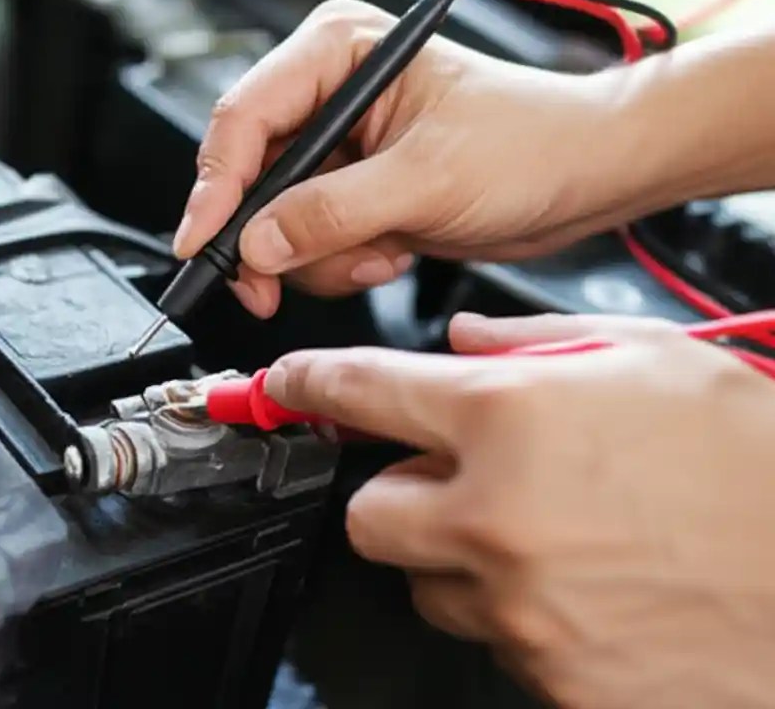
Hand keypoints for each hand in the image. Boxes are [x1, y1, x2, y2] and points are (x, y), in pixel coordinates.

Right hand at [173, 0, 654, 318]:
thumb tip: (257, 243)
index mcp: (338, 53)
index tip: (201, 244)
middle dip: (267, 237)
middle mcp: (328, 95)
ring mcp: (337, 148)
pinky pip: (307, 241)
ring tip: (378, 251)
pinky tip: (389, 252)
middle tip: (267, 285)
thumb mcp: (426, 180)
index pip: (245, 118)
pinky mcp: (351, 191)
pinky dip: (340, 262)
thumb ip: (331, 213)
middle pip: (247, 175)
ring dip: (318, 255)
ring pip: (273, 220)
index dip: (215, 187)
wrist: (584, 179)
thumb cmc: (532, 143)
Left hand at [264, 313, 774, 707]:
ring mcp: (512, 605)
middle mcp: (490, 515)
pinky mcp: (542, 672)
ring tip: (552, 535)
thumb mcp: (648, 357)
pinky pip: (489, 636)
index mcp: (505, 419)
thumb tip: (466, 337)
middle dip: (403, 492)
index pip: (358, 391)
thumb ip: (536, 339)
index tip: (283, 390)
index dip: (307, 386)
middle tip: (468, 479)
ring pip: (426, 580)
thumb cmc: (751, 466)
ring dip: (461, 556)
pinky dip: (516, 612)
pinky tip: (584, 585)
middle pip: (369, 511)